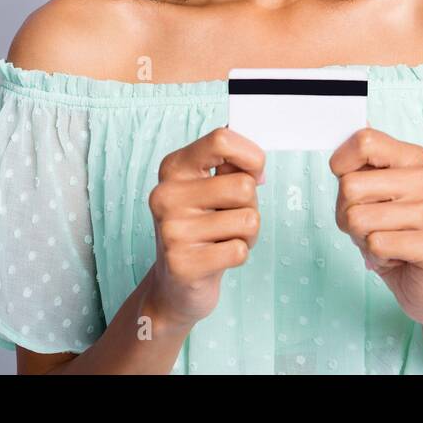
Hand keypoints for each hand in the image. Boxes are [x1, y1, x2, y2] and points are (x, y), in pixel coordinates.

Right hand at [145, 126, 265, 328]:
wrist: (175, 283)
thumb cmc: (202, 228)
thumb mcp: (210, 189)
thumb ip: (231, 168)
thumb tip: (256, 166)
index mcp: (174, 168)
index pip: (221, 139)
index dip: (251, 156)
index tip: (255, 173)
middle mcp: (166, 195)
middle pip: (244, 186)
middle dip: (250, 206)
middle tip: (230, 219)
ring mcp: (172, 229)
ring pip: (248, 219)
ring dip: (247, 234)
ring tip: (223, 239)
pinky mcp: (182, 263)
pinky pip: (240, 250)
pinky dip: (239, 255)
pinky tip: (217, 258)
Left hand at [329, 128, 422, 324]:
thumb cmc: (392, 232)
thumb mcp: (369, 192)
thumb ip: (360, 160)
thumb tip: (354, 121)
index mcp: (415, 158)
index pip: (365, 141)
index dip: (340, 164)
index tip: (345, 179)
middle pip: (351, 185)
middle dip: (347, 212)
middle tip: (368, 225)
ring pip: (359, 218)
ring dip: (361, 237)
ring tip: (384, 241)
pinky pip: (376, 244)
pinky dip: (375, 255)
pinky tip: (395, 256)